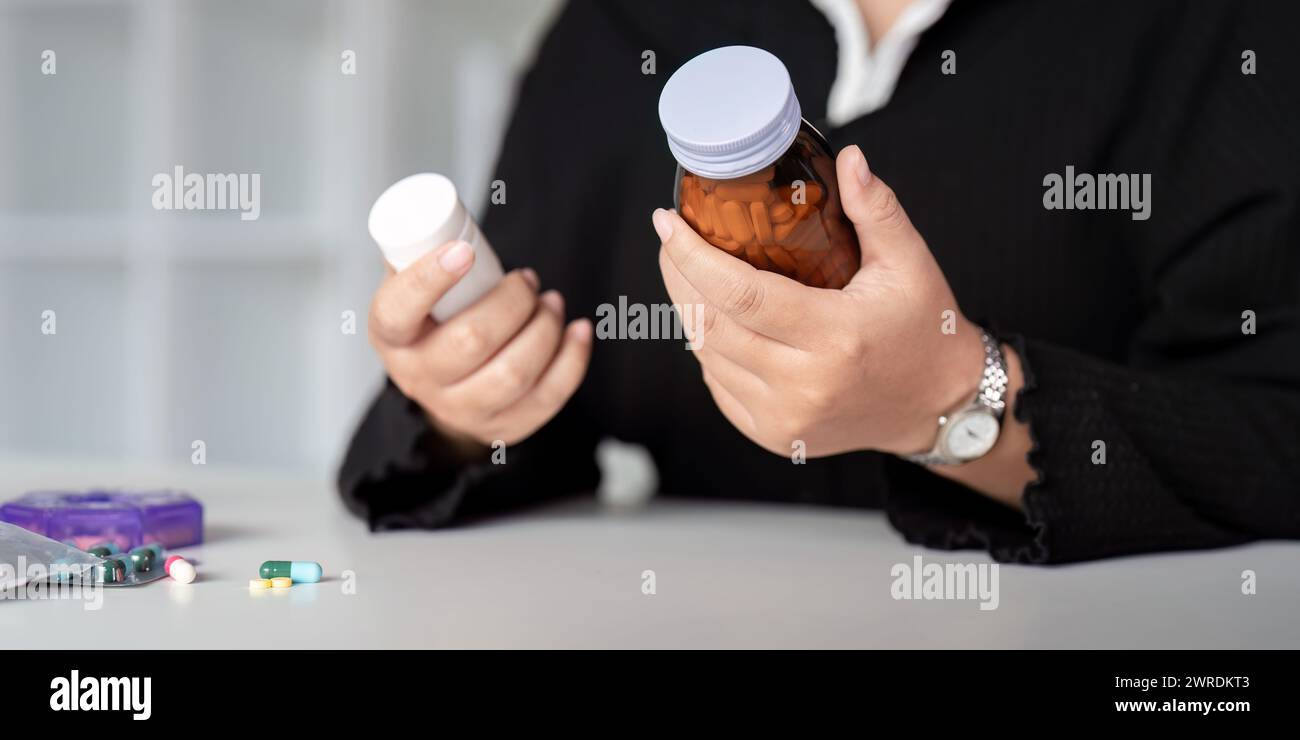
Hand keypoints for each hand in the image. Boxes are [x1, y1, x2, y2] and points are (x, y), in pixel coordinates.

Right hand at [368, 240, 592, 451]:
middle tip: (528, 281)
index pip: (399, 309)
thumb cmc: (435, 320)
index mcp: (390, 335)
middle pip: (471, 340)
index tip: (465, 251)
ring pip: (514, 372)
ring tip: (552, 304)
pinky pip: (547, 398)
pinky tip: (579, 331)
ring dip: (544, 329)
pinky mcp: (503, 427)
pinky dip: (573, 359)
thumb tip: (438, 213)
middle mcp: (419, 378)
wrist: (444, 387)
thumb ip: (419, 251)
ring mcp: (461, 409)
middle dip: (512, 302)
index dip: (431, 278)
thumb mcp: (412, 288)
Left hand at [654, 144, 985, 457]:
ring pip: (706, 355)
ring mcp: (784, 416)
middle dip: (678, 277)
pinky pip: (716, 384)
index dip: (693, 256)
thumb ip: (876, 208)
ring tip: (689, 273)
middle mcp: (803, 384)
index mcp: (835, 336)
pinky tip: (716, 318)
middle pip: (709, 325)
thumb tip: (849, 158)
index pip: (741, 294)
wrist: (936, 405)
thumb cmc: (921, 328)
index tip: (667, 222)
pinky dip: (708, 348)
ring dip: (689, 310)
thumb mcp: (909, 262)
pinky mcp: (772, 434)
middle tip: (672, 241)